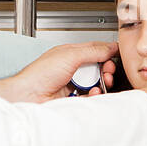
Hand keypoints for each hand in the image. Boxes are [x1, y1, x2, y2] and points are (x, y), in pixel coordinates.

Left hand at [0, 41, 117, 103]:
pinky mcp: (73, 98)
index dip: (107, 52)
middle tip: (107, 72)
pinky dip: (95, 95)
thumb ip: (93, 51)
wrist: (29, 96)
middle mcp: (72, 67)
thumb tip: (111, 48)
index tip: (117, 56)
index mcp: (70, 53)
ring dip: (102, 83)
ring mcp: (73, 83)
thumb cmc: (40, 74)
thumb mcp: (70, 55)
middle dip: (106, 69)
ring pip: (95, 82)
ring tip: (102, 83)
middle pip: (98, 67)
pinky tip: (93, 93)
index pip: (94, 49)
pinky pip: (90, 96)